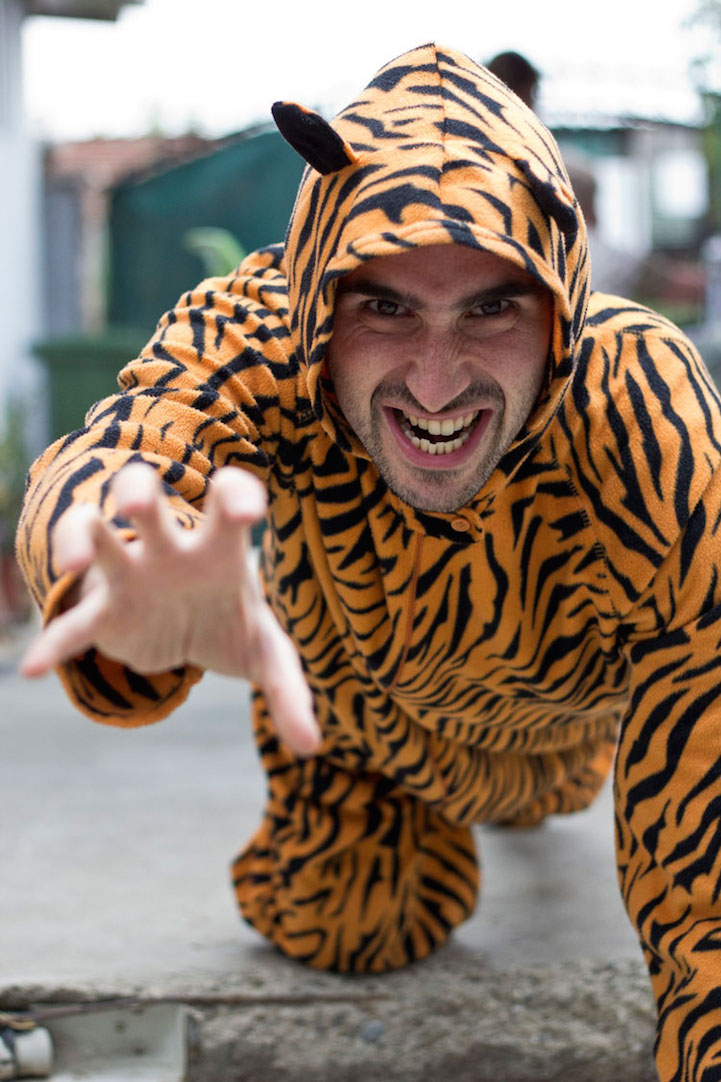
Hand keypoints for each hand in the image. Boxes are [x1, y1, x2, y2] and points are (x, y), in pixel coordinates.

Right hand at [20, 463, 320, 756]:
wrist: (181, 631)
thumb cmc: (227, 620)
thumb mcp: (265, 651)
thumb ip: (291, 690)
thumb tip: (312, 747)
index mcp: (218, 546)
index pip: (228, 497)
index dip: (237, 494)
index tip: (248, 512)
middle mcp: (168, 549)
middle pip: (144, 500)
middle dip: (137, 493)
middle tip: (141, 504)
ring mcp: (129, 574)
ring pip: (93, 533)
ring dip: (81, 537)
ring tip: (75, 563)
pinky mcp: (102, 613)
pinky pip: (72, 622)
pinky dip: (53, 642)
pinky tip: (36, 668)